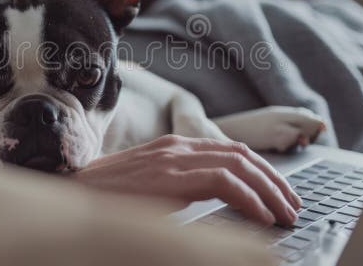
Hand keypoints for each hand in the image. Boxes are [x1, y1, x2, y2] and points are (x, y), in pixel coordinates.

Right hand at [71, 135, 300, 225]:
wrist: (69, 194)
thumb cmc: (106, 198)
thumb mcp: (152, 190)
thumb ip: (182, 189)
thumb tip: (215, 206)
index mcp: (175, 147)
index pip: (231, 151)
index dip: (263, 172)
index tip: (280, 195)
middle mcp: (178, 146)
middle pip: (243, 155)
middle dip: (275, 180)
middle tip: (293, 205)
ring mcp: (173, 157)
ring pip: (240, 166)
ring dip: (269, 191)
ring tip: (285, 214)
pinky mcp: (169, 175)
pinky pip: (223, 182)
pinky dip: (249, 199)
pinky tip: (261, 217)